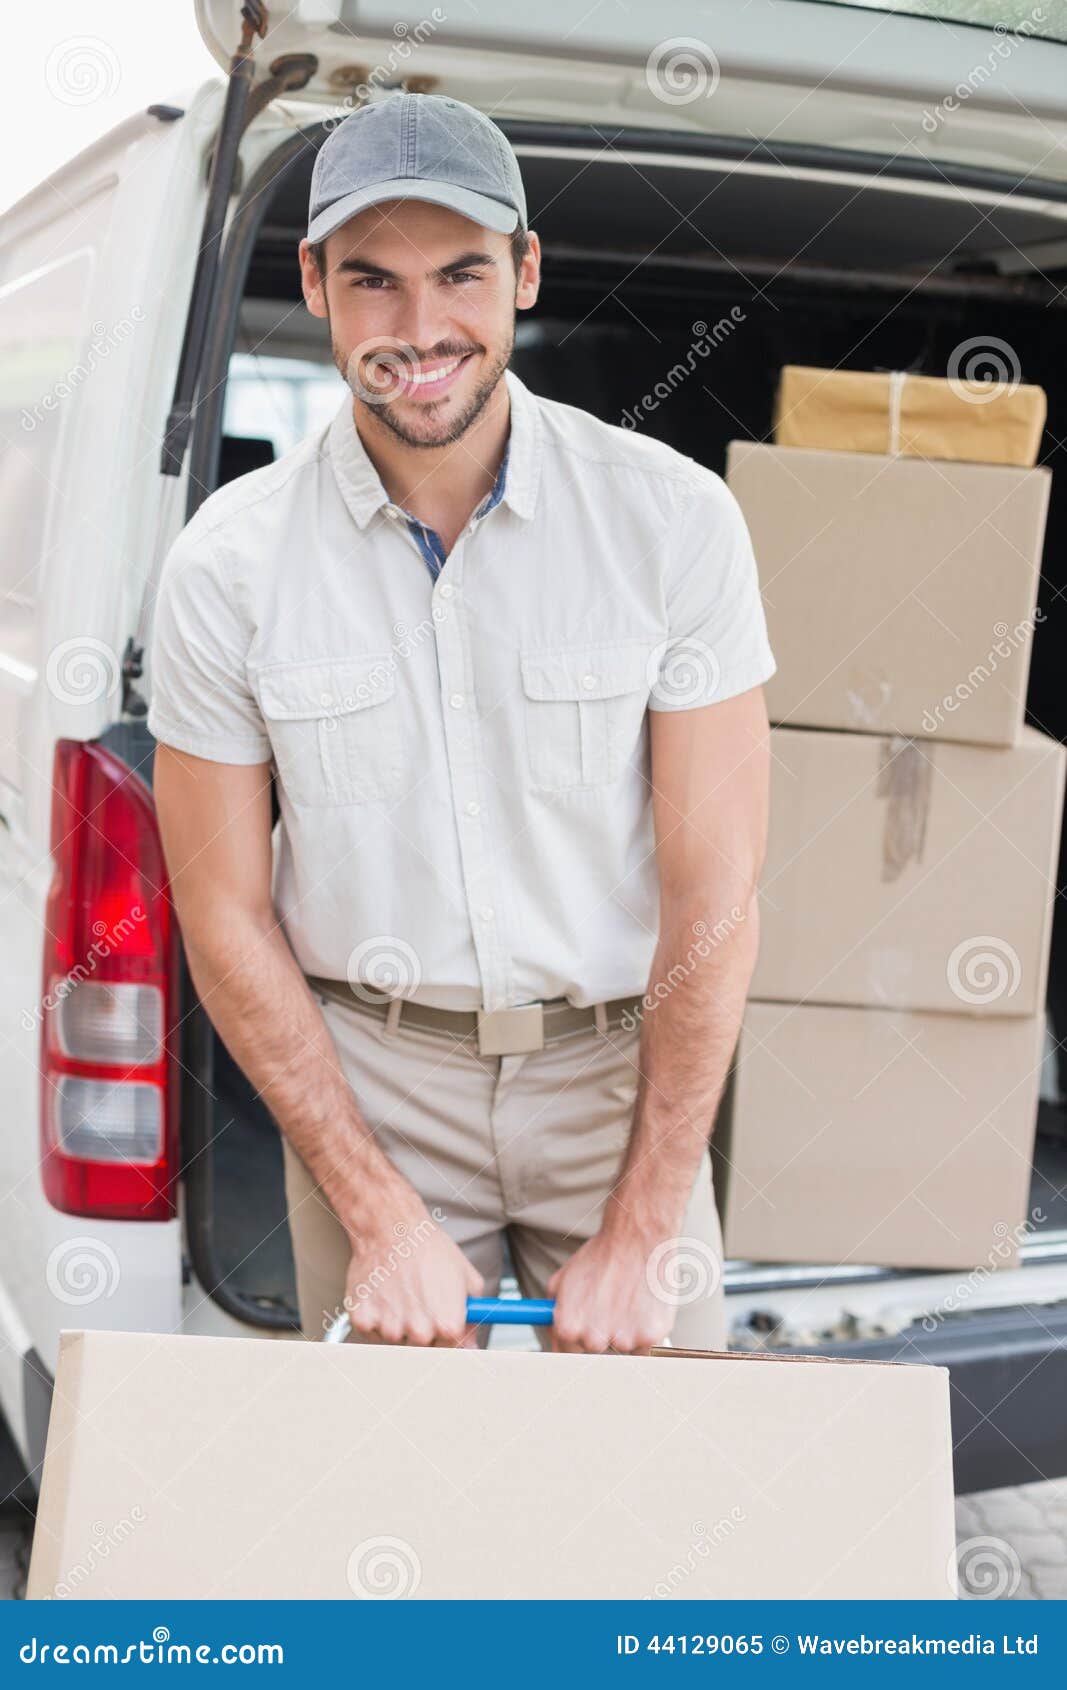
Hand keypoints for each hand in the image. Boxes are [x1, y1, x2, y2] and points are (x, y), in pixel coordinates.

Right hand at [343, 1195, 483, 1346]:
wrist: (392, 1226)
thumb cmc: (428, 1248)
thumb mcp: (467, 1278)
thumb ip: (473, 1316)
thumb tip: (472, 1345)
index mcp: (448, 1324)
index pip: (451, 1351)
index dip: (448, 1338)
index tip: (443, 1329)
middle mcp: (419, 1331)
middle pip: (422, 1349)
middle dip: (422, 1331)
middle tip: (418, 1303)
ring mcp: (389, 1327)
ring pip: (395, 1339)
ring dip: (397, 1322)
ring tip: (400, 1292)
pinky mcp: (363, 1320)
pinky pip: (370, 1331)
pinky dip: (374, 1316)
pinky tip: (382, 1294)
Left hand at [547, 1225, 674, 1355]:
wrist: (637, 1237)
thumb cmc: (602, 1255)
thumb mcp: (561, 1279)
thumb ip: (551, 1311)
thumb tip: (551, 1332)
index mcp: (568, 1327)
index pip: (566, 1353)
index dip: (575, 1338)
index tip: (583, 1331)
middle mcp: (593, 1339)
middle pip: (595, 1350)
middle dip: (600, 1331)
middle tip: (609, 1305)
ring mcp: (623, 1340)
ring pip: (622, 1349)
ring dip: (624, 1332)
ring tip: (627, 1300)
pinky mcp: (650, 1336)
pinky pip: (645, 1347)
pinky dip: (645, 1331)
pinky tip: (642, 1306)